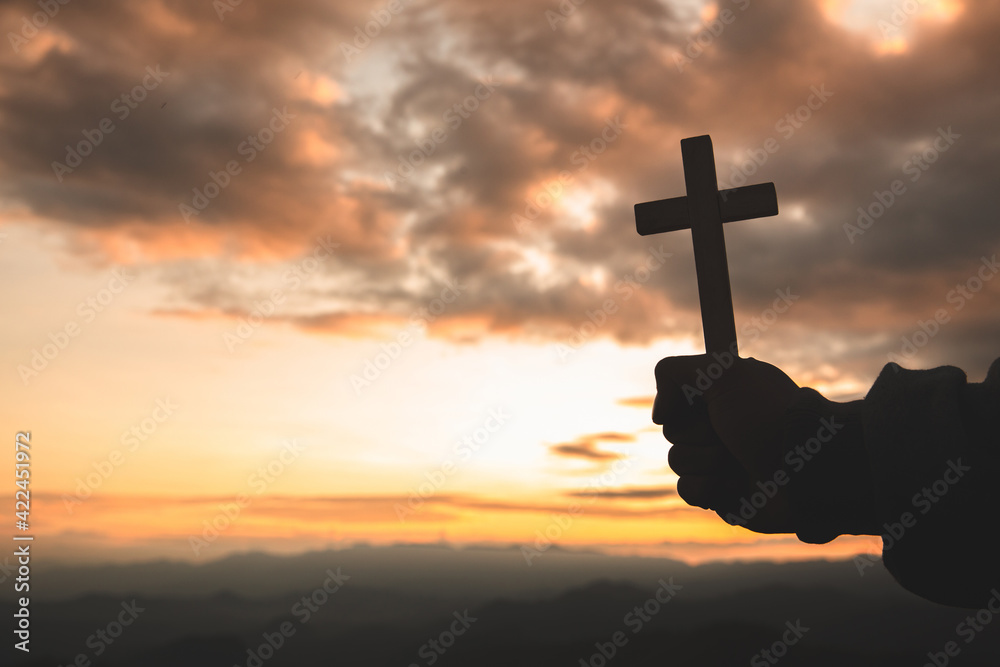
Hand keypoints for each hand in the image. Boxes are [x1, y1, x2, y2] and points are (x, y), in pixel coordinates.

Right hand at [653, 354, 801, 533]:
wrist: (807, 471)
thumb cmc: (770, 418)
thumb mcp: (725, 373)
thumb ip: (676, 371)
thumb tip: (659, 415)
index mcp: (722, 397)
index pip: (676, 397)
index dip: (683, 402)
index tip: (704, 403)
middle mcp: (719, 427)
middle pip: (672, 430)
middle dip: (698, 434)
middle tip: (730, 434)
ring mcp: (719, 462)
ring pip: (677, 461)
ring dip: (707, 461)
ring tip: (739, 463)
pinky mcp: (720, 495)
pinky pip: (687, 490)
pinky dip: (708, 488)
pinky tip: (735, 486)